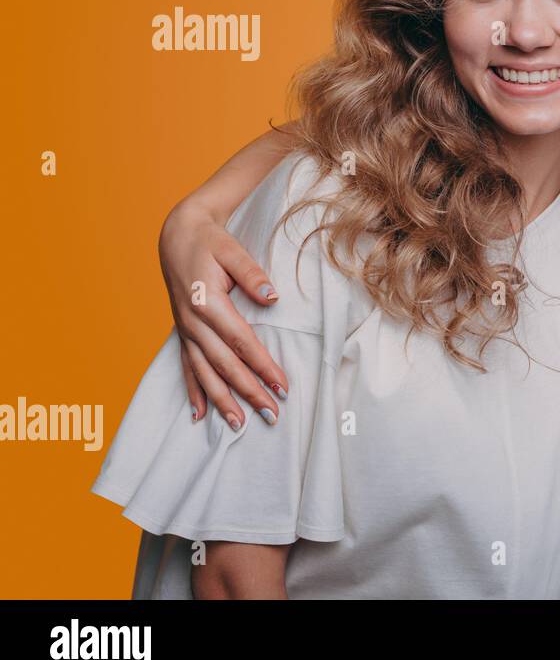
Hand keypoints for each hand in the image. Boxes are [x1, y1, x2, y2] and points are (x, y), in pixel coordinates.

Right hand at [159, 198, 288, 428]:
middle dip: (248, 391)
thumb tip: (272, 297)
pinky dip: (194, 390)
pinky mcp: (182, 332)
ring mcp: (185, 330)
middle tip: (272, 414)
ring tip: (240, 424)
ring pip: (204, 372)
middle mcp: (192, 322)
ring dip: (222, 400)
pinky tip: (200, 413)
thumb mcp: (232, 250)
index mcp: (206, 303)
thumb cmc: (210, 242)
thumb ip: (252, 274)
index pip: (241, 341)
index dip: (262, 365)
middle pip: (224, 364)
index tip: (282, 385)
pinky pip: (187, 367)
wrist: (178, 235)